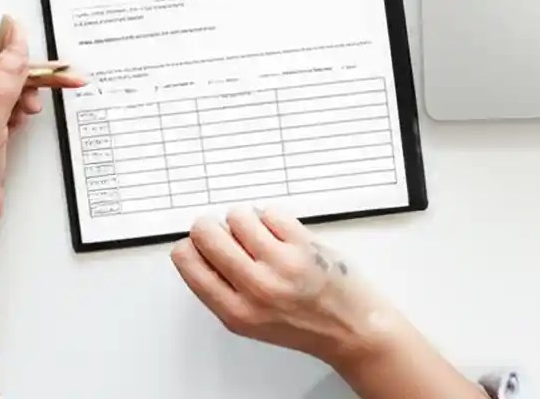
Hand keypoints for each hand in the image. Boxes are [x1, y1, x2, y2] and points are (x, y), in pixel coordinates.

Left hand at [0, 16, 79, 230]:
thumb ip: (0, 87)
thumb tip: (15, 43)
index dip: (8, 65)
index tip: (33, 81)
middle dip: (21, 79)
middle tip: (45, 94)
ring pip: (5, 79)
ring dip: (24, 92)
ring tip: (29, 114)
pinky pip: (7, 96)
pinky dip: (21, 105)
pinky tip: (23, 119)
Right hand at [170, 208, 405, 368]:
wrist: (351, 329)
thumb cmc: (304, 324)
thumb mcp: (251, 321)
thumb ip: (223, 290)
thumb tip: (199, 249)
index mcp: (235, 312)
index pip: (188, 261)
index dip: (190, 246)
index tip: (200, 244)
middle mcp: (255, 288)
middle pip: (206, 232)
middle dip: (211, 227)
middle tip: (227, 235)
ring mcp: (280, 263)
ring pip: (238, 216)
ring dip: (245, 221)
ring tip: (260, 237)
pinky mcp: (304, 244)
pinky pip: (270, 212)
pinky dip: (273, 218)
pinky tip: (283, 235)